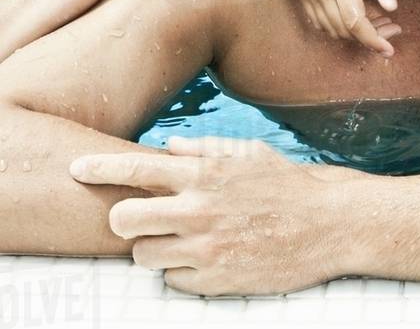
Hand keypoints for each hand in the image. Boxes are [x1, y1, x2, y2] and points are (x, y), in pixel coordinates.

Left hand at [70, 137, 343, 295]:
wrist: (332, 225)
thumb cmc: (292, 187)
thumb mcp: (252, 156)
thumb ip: (206, 152)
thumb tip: (167, 150)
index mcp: (205, 174)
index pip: (133, 169)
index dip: (98, 168)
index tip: (75, 170)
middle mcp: (198, 209)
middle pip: (122, 220)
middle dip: (125, 221)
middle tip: (142, 222)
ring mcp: (204, 247)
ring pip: (143, 256)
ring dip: (156, 249)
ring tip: (184, 241)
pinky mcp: (214, 279)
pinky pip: (174, 279)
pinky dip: (184, 270)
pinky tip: (210, 257)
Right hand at [297, 0, 398, 55]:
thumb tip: (392, 8)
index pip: (355, 21)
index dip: (373, 40)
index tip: (391, 50)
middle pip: (343, 28)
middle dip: (370, 36)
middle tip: (395, 30)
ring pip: (330, 26)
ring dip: (355, 31)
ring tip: (382, 20)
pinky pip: (318, 17)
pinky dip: (338, 23)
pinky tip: (360, 13)